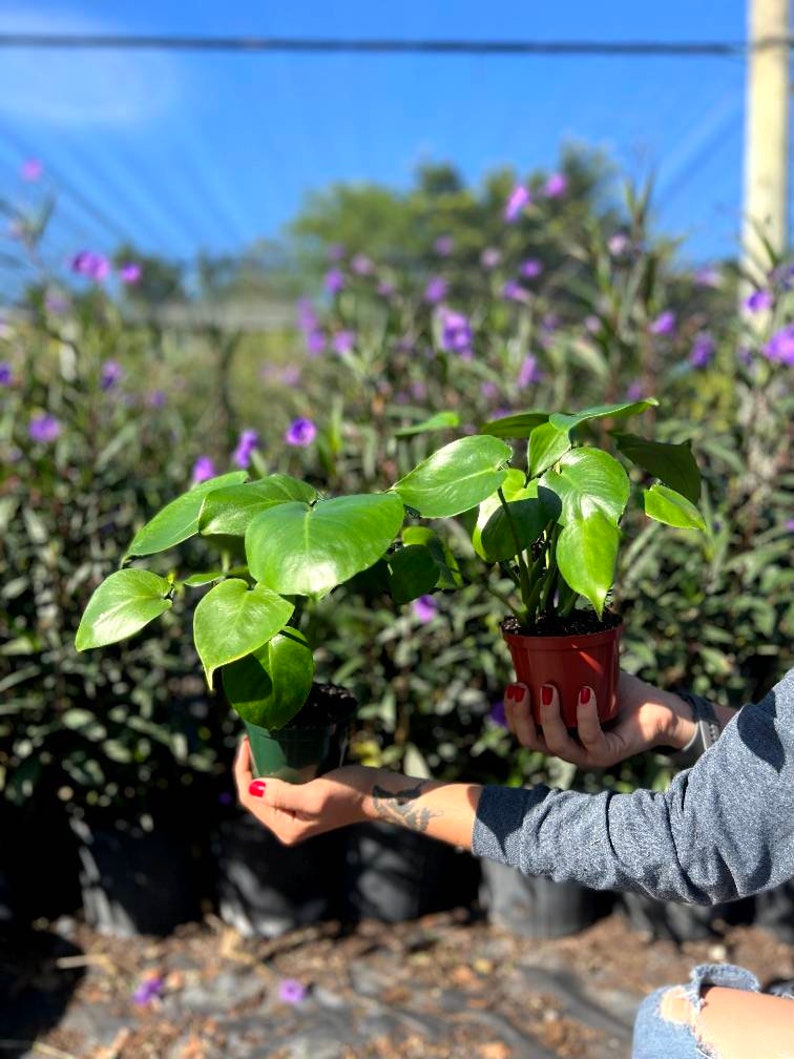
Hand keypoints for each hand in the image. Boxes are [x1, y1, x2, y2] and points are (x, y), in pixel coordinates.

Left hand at [234, 737, 377, 844]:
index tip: (246, 743)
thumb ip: (281, 795)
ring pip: (266, 790)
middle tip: (251, 740)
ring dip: (260, 769)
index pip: (250, 799)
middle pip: (255, 796)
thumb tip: (253, 787)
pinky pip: (280, 788)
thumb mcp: (313, 795)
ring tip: (259, 745)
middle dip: (248, 769)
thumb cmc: (349, 793)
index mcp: (285, 828)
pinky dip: (274, 771)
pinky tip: (275, 756)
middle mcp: (287, 826)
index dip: (242, 770)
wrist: (377, 793)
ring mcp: (296, 816)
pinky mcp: (305, 804)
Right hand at [503, 671, 696, 767]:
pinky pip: (592, 739)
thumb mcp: (586, 675)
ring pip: (557, 745)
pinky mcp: (609, 755)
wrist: (658, 708)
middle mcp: (568, 747)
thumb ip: (565, 664)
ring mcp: (587, 755)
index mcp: (557, 732)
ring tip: (549, 687)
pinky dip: (585, 716)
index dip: (512, 713)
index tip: (512, 685)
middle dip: (521, 717)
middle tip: (521, 687)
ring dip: (549, 717)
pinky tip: (586, 693)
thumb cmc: (619, 692)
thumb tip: (542, 632)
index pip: (524, 731)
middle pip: (532, 742)